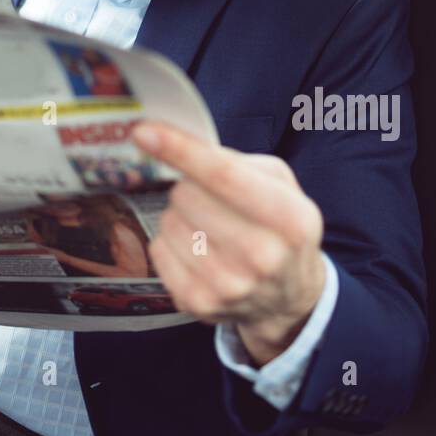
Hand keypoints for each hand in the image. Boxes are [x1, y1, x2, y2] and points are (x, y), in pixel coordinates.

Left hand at [131, 120, 325, 365]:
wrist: (288, 298)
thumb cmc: (278, 226)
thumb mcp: (278, 184)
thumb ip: (233, 158)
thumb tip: (168, 139)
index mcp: (291, 218)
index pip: (224, 175)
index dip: (180, 149)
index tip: (144, 132)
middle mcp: (263, 256)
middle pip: (187, 195)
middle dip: (190, 186)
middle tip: (210, 200)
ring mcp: (230, 285)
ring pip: (169, 221)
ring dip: (180, 215)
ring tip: (208, 228)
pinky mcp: (199, 303)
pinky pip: (158, 249)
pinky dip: (170, 242)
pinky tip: (197, 250)